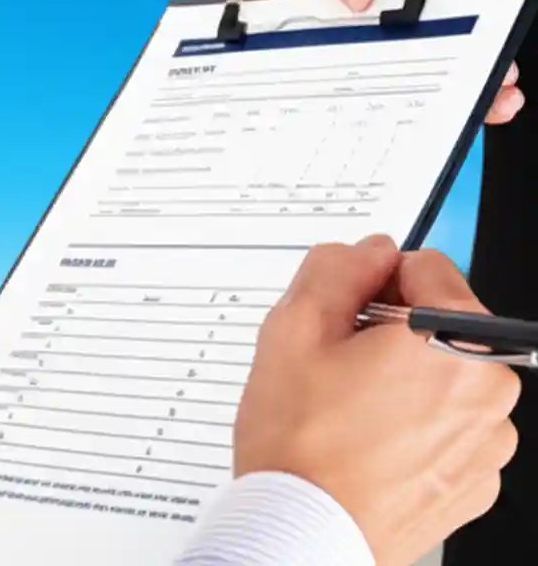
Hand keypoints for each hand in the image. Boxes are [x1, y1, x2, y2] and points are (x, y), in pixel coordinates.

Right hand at [235, 236, 520, 565]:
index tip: (344, 319)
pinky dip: (411, 431)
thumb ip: (336, 269)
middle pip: (437, 326)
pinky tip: (366, 447)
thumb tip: (367, 252)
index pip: (425, 266)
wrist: (302, 533)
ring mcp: (488, 441)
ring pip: (441, 380)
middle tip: (336, 372)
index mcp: (457, 340)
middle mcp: (491, 389)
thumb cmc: (300, 444)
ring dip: (401, 384)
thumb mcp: (293, 329)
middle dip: (388, 337)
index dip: (371, 284)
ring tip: (347, 417)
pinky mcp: (475, 480)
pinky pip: (445, 431)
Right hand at [287, 0, 521, 123]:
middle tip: (435, 114)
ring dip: (458, 96)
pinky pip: (458, 51)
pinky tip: (502, 83)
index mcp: (322, 22)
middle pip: (383, 84)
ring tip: (488, 102)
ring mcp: (403, 32)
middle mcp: (362, 36)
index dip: (345, 93)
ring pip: (426, 78)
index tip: (368, 105)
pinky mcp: (437, 23)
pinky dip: (481, 69)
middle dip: (412, 104)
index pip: (326, 66)